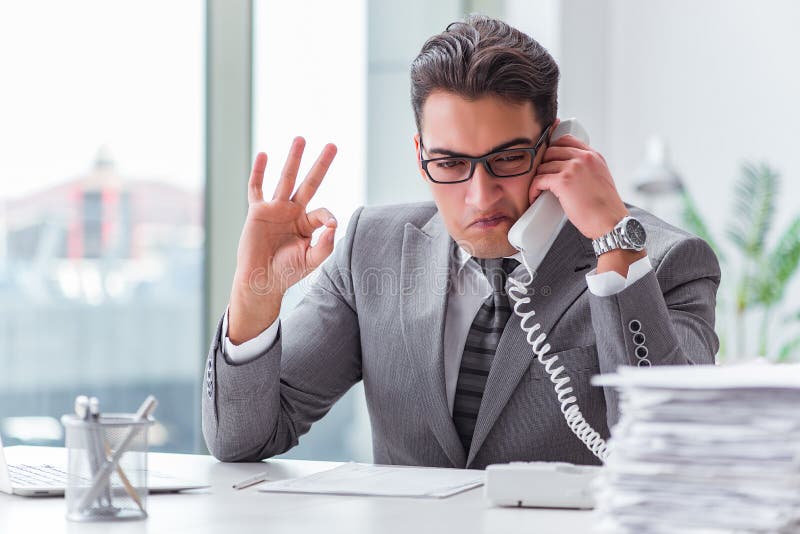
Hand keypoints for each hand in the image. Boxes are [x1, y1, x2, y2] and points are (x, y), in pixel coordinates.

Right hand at [228, 137, 337, 343]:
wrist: (261, 280)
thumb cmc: (287, 272)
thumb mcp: (312, 260)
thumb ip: (326, 245)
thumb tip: (333, 224)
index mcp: (308, 224)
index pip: (322, 212)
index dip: (327, 216)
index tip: (327, 226)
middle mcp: (293, 212)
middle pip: (310, 183)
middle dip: (321, 165)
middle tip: (332, 145)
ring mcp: (275, 209)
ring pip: (286, 179)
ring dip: (294, 159)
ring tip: (300, 139)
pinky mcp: (257, 211)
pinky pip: (257, 188)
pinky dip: (259, 171)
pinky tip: (264, 155)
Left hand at [529, 119, 628, 239]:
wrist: (611, 222)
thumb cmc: (605, 208)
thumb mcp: (601, 178)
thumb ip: (587, 169)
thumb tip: (568, 171)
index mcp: (593, 156)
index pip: (566, 140)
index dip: (552, 149)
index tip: (547, 160)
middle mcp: (584, 158)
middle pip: (551, 151)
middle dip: (543, 165)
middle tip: (541, 178)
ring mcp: (573, 168)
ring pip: (543, 166)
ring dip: (538, 179)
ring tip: (538, 190)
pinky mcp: (563, 182)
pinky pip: (539, 180)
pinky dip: (533, 189)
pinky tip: (535, 196)